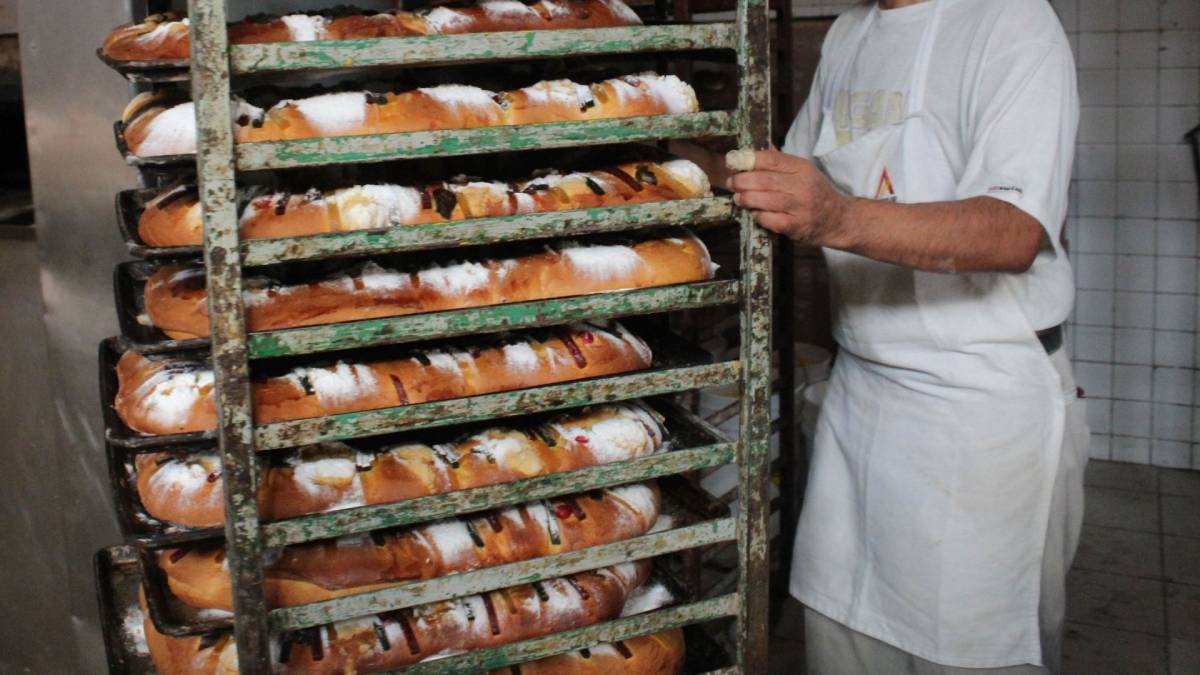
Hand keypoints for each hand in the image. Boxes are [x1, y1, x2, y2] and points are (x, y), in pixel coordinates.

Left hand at [726, 150, 849, 245]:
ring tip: (738, 198)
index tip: (735, 162)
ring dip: (746, 199)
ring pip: (765, 200)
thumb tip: (755, 151)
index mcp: (802, 168)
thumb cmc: (816, 193)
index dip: (748, 160)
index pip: (771, 159)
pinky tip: (756, 213)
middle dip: (742, 181)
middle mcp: (803, 186)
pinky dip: (759, 216)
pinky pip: (770, 220)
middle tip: (732, 183)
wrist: (838, 219)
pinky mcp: (797, 226)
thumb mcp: (804, 172)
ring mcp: (800, 207)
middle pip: (764, 180)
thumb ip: (781, 162)